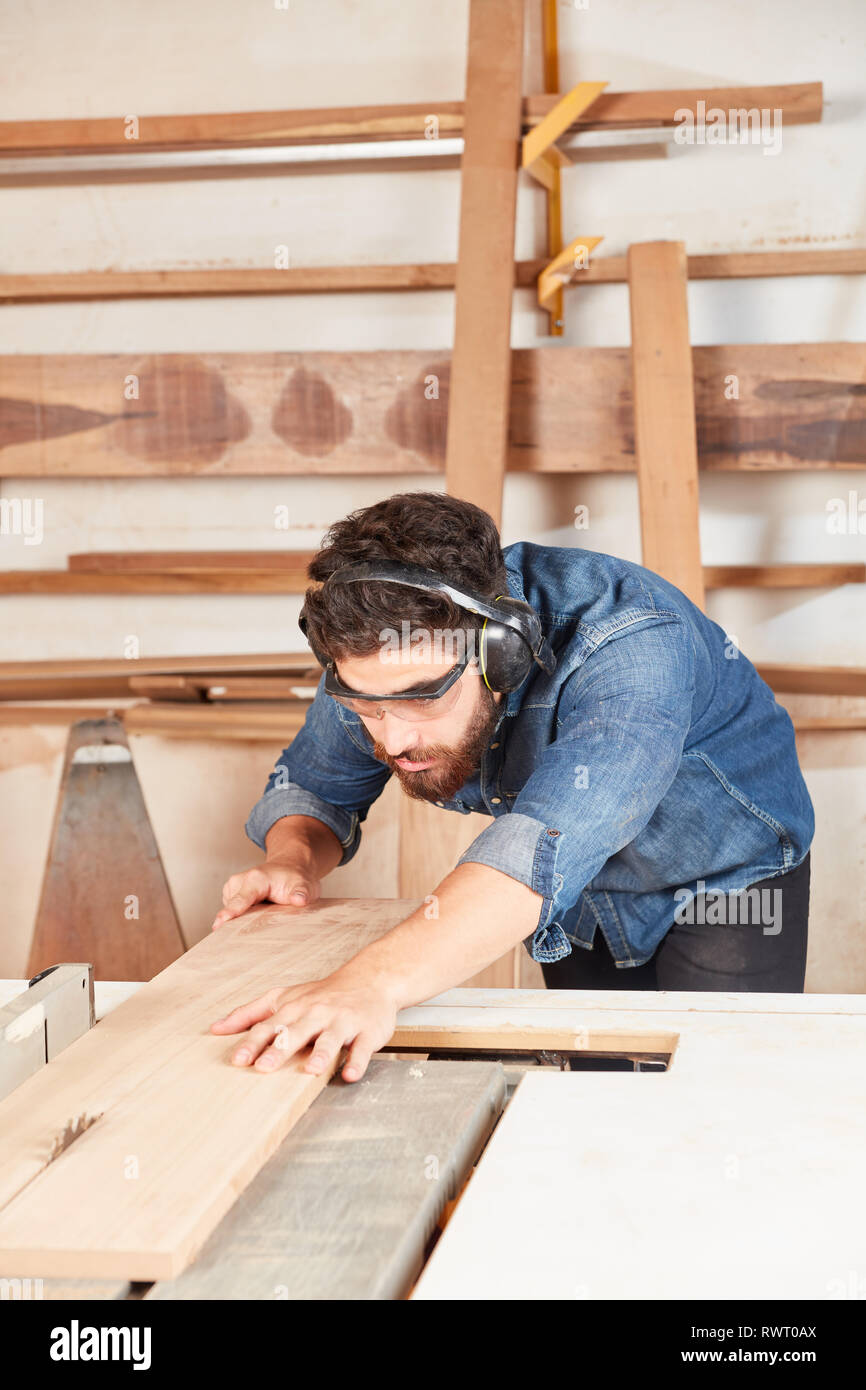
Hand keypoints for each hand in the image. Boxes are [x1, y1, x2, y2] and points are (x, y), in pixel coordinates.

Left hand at [210, 970, 398, 1081]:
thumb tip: (215, 1029)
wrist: (370, 978)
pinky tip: (350, 1074)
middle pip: (297, 1032)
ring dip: (321, 1053)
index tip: (237, 1060)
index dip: (253, 1044)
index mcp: (294, 1008)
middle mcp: (317, 1013)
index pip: (270, 1026)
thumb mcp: (282, 998)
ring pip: (330, 1038)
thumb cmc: (321, 994)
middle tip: (264, 1068)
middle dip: (280, 1050)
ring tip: (311, 1069)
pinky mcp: (367, 1032)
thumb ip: (249, 1013)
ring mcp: (343, 1022)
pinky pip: (362, 1048)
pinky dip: (357, 1061)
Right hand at [211, 857, 320, 929]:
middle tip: (242, 945)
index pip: (240, 899)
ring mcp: (233, 890)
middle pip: (232, 911)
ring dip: (241, 925)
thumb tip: (299, 900)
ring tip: (261, 925)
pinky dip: (241, 922)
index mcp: (255, 879)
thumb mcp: (303, 884)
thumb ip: (301, 892)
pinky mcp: (231, 898)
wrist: (289, 868)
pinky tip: (254, 923)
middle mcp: (239, 882)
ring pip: (232, 915)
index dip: (230, 913)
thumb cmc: (294, 877)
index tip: (219, 925)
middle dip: (235, 928)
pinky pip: (233, 915)